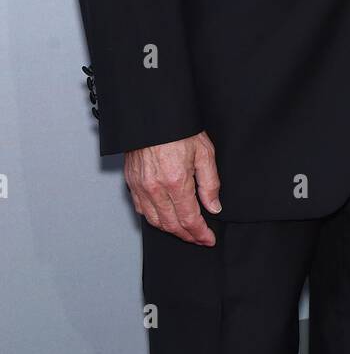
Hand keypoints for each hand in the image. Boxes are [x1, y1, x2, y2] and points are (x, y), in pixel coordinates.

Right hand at [124, 131, 220, 245]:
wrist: (153, 114)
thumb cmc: (179, 129)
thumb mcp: (204, 153)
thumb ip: (210, 183)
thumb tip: (214, 207)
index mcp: (176, 182)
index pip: (189, 219)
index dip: (200, 234)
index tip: (208, 239)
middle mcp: (155, 188)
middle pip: (172, 225)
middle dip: (187, 235)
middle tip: (199, 238)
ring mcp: (140, 187)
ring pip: (155, 221)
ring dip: (171, 230)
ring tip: (184, 231)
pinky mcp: (131, 182)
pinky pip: (141, 209)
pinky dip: (154, 219)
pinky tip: (164, 218)